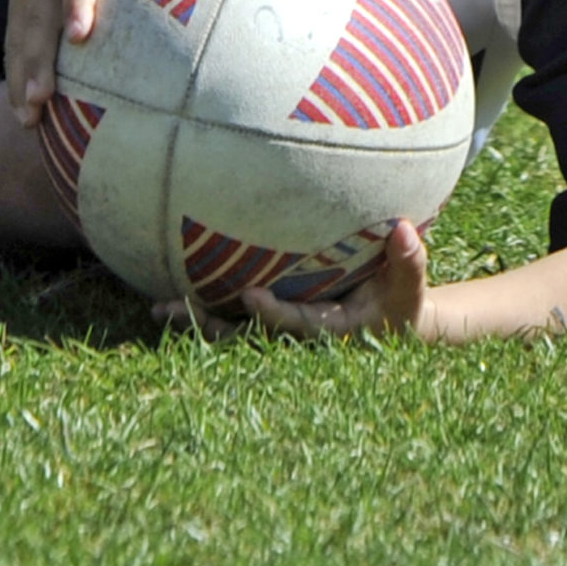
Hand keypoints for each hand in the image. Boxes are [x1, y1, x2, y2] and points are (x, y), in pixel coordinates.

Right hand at [3, 0, 230, 121]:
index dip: (75, 1)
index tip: (79, 35)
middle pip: (38, 15)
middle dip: (38, 58)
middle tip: (42, 97)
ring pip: (21, 35)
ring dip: (22, 76)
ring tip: (29, 118)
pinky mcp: (18, 4)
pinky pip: (14, 43)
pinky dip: (16, 77)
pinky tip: (23, 115)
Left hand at [155, 221, 431, 340]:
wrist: (388, 322)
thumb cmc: (398, 301)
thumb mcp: (408, 288)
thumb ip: (409, 262)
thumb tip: (405, 229)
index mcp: (329, 332)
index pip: (297, 325)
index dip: (273, 315)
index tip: (249, 296)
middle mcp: (296, 335)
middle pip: (250, 336)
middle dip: (214, 325)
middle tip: (178, 309)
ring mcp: (279, 329)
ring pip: (231, 331)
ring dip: (196, 321)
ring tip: (157, 311)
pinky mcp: (268, 318)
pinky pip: (228, 317)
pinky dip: (200, 309)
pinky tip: (163, 299)